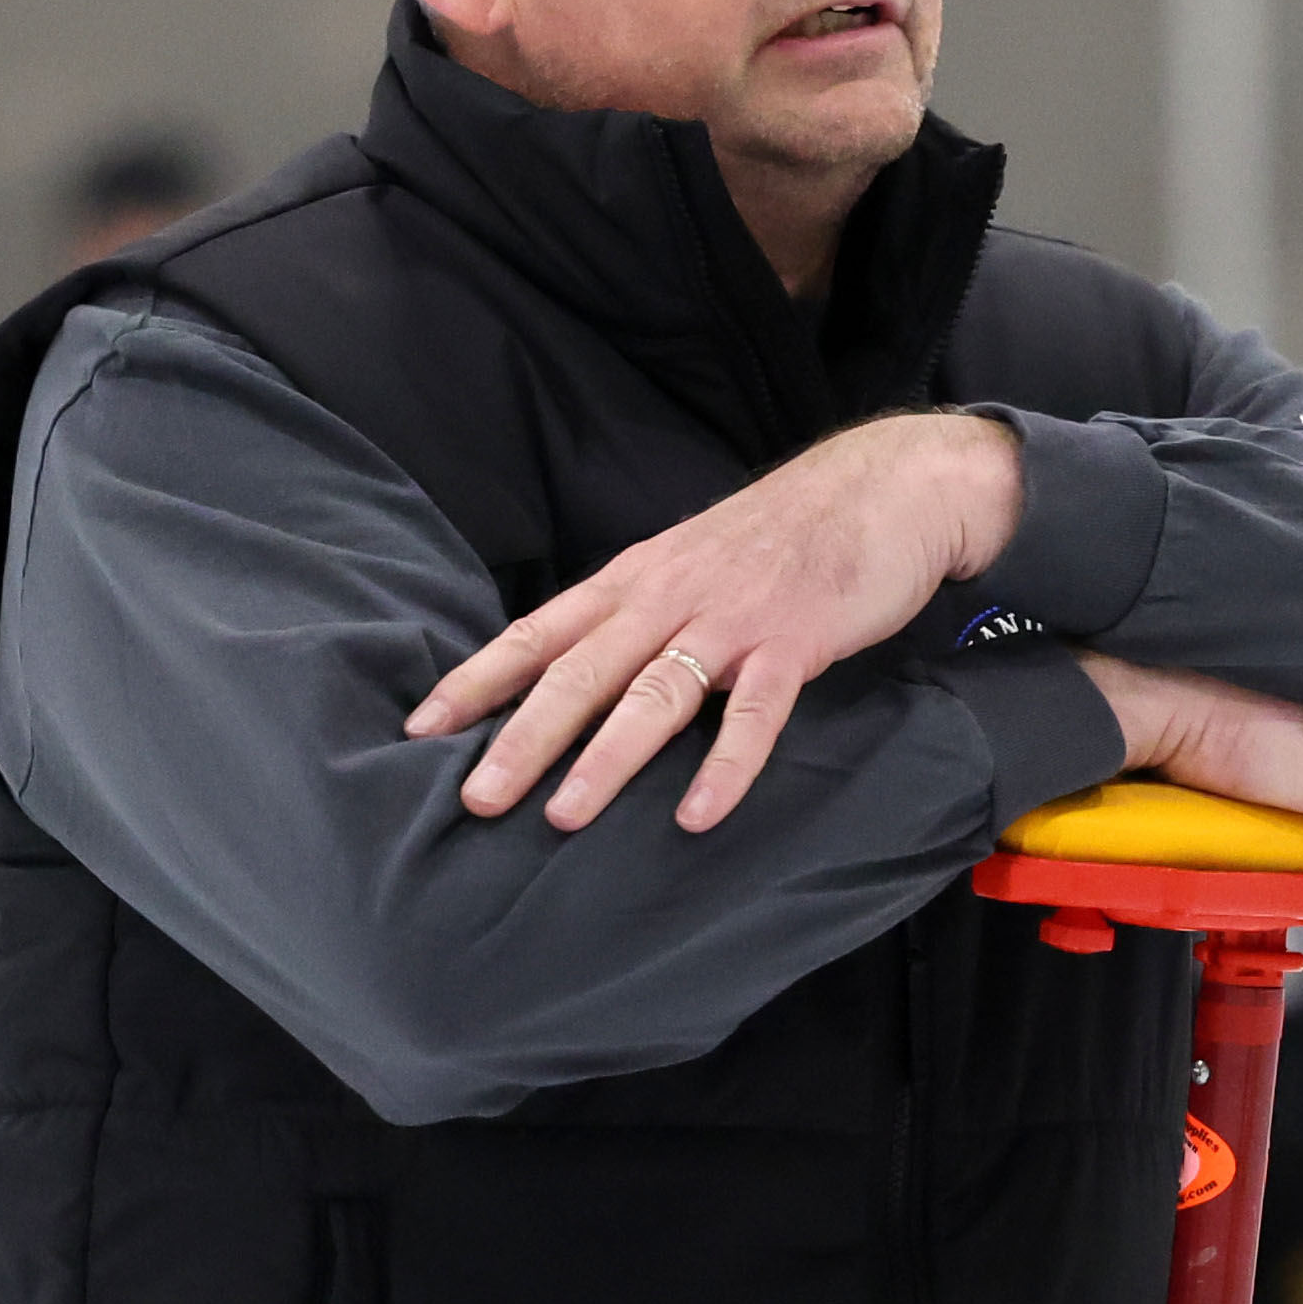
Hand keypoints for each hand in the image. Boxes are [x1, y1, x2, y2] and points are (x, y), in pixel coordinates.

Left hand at [408, 410, 1023, 834]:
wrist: (882, 485)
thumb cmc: (777, 536)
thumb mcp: (685, 563)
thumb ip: (632, 615)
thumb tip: (569, 674)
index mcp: (634, 580)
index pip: (537, 632)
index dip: (478, 679)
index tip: (420, 728)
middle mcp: (668, 598)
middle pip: (580, 673)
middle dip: (522, 738)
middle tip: (475, 798)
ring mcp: (731, 621)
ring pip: (653, 695)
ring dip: (604, 760)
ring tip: (563, 817)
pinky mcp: (794, 642)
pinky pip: (754, 715)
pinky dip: (725, 767)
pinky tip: (696, 815)